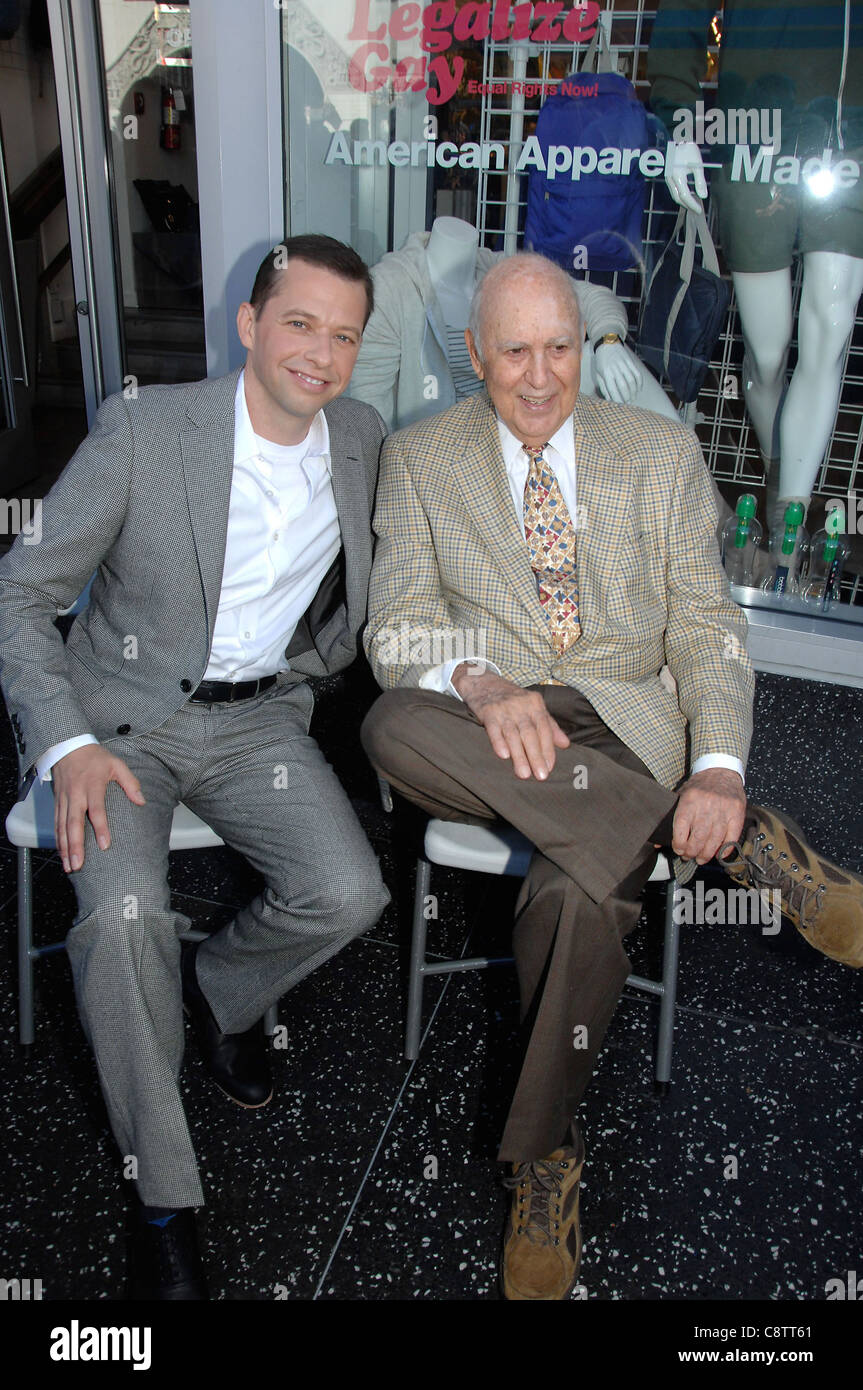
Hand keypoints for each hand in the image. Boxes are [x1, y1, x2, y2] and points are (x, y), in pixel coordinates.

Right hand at [52, 744, 145, 872]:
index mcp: (92, 785)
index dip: (101, 828)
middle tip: (78, 864)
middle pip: (74, 823)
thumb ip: (130, 782)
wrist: (67, 746)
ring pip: (62, 827)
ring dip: (64, 848)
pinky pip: (56, 823)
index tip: (105, 845)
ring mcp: (64, 799)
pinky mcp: (57, 802)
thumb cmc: (94, 757)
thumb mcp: (116, 764)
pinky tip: (61, 853)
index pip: (96, 810)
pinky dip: (58, 840)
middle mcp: (76, 794)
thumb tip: (141, 801)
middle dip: (75, 846)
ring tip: (69, 866)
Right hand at [451, 667, 569, 779]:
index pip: (545, 729)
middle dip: (536, 756)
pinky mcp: (488, 712)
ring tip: (524, 774)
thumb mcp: (533, 706)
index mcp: (535, 704)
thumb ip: (550, 725)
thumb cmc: (512, 699)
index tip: (549, 768)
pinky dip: (499, 742)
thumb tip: (565, 744)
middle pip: (530, 734)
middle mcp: (521, 706)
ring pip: (513, 735)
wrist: (483, 682)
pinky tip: (504, 756)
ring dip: (519, 756)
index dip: (548, 750)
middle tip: (541, 776)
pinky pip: (494, 729)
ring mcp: (504, 709)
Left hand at [592, 341, 642, 402]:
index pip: (613, 390)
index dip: (618, 399)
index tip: (620, 406)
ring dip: (634, 392)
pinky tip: (638, 389)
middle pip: (624, 387)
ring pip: (632, 381)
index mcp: (606, 373)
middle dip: (627, 397)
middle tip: (628, 403)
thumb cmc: (601, 361)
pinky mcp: (630, 361)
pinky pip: (637, 374)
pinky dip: (639, 383)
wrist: (606, 343)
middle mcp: (615, 369)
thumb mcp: (598, 374)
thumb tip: (610, 399)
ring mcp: (624, 365)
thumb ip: (604, 387)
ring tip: (633, 398)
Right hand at [664, 140, 706, 212]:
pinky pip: (674, 190)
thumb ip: (700, 181)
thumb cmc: (688, 151)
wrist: (677, 140)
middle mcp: (670, 179)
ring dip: (684, 201)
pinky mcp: (668, 177)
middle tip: (697, 209)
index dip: (692, 204)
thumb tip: (703, 196)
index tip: (699, 209)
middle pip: (678, 198)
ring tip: (693, 204)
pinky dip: (681, 195)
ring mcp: (668, 178)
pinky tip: (688, 195)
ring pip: (675, 195)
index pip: (685, 195)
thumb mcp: (697, 165)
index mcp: (677, 176)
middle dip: (687, 205)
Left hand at [671, 767, 745, 865]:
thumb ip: (672, 817)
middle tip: (689, 856)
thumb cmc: (699, 786)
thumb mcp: (681, 795)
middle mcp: (706, 806)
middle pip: (698, 838)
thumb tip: (658, 841)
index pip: (681, 830)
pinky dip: (725, 849)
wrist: (721, 771)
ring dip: (706, 854)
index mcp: (689, 801)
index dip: (679, 845)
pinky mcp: (737, 813)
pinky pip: (732, 837)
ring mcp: (723, 810)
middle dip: (692, 852)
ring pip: (714, 840)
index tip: (678, 849)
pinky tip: (719, 854)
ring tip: (701, 858)